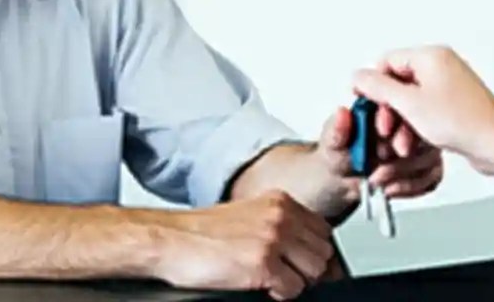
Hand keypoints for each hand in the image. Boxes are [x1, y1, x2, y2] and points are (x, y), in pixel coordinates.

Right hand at [153, 190, 336, 300]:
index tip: (300, 262)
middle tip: (282, 274)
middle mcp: (281, 216)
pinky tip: (257, 283)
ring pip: (314, 272)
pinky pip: (293, 290)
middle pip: (323, 253)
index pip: (323, 230)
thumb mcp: (249, 216)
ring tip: (269, 278)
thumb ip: (280, 226)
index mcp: (280, 201)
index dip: (312, 252)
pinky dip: (279, 294)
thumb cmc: (202, 233)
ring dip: (295, 282)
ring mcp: (273, 239)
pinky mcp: (262, 264)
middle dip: (307, 269)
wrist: (170, 240)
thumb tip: (309, 253)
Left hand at [314, 107, 443, 217]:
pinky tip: (391, 189)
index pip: (401, 104)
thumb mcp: (332, 142)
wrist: (343, 179)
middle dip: (404, 149)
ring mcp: (420, 144)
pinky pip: (433, 175)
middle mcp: (407, 124)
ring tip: (378, 179)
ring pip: (429, 155)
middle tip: (383, 159)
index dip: (394, 119)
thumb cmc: (339, 154)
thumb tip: (342, 113)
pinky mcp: (427, 165)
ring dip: (404, 171)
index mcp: (385, 109)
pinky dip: (412, 186)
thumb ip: (337, 130)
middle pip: (423, 130)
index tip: (383, 133)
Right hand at [352, 46, 493, 173]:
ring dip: (401, 123)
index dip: (373, 84)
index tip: (365, 103)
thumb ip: (378, 88)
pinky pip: (425, 111)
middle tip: (384, 129)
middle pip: (398, 82)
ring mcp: (448, 86)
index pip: (387, 62)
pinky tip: (414, 143)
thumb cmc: (463, 122)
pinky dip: (416, 126)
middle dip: (388, 110)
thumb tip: (358, 76)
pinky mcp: (454, 105)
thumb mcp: (409, 104)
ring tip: (401, 144)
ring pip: (410, 100)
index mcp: (431, 57)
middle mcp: (441, 66)